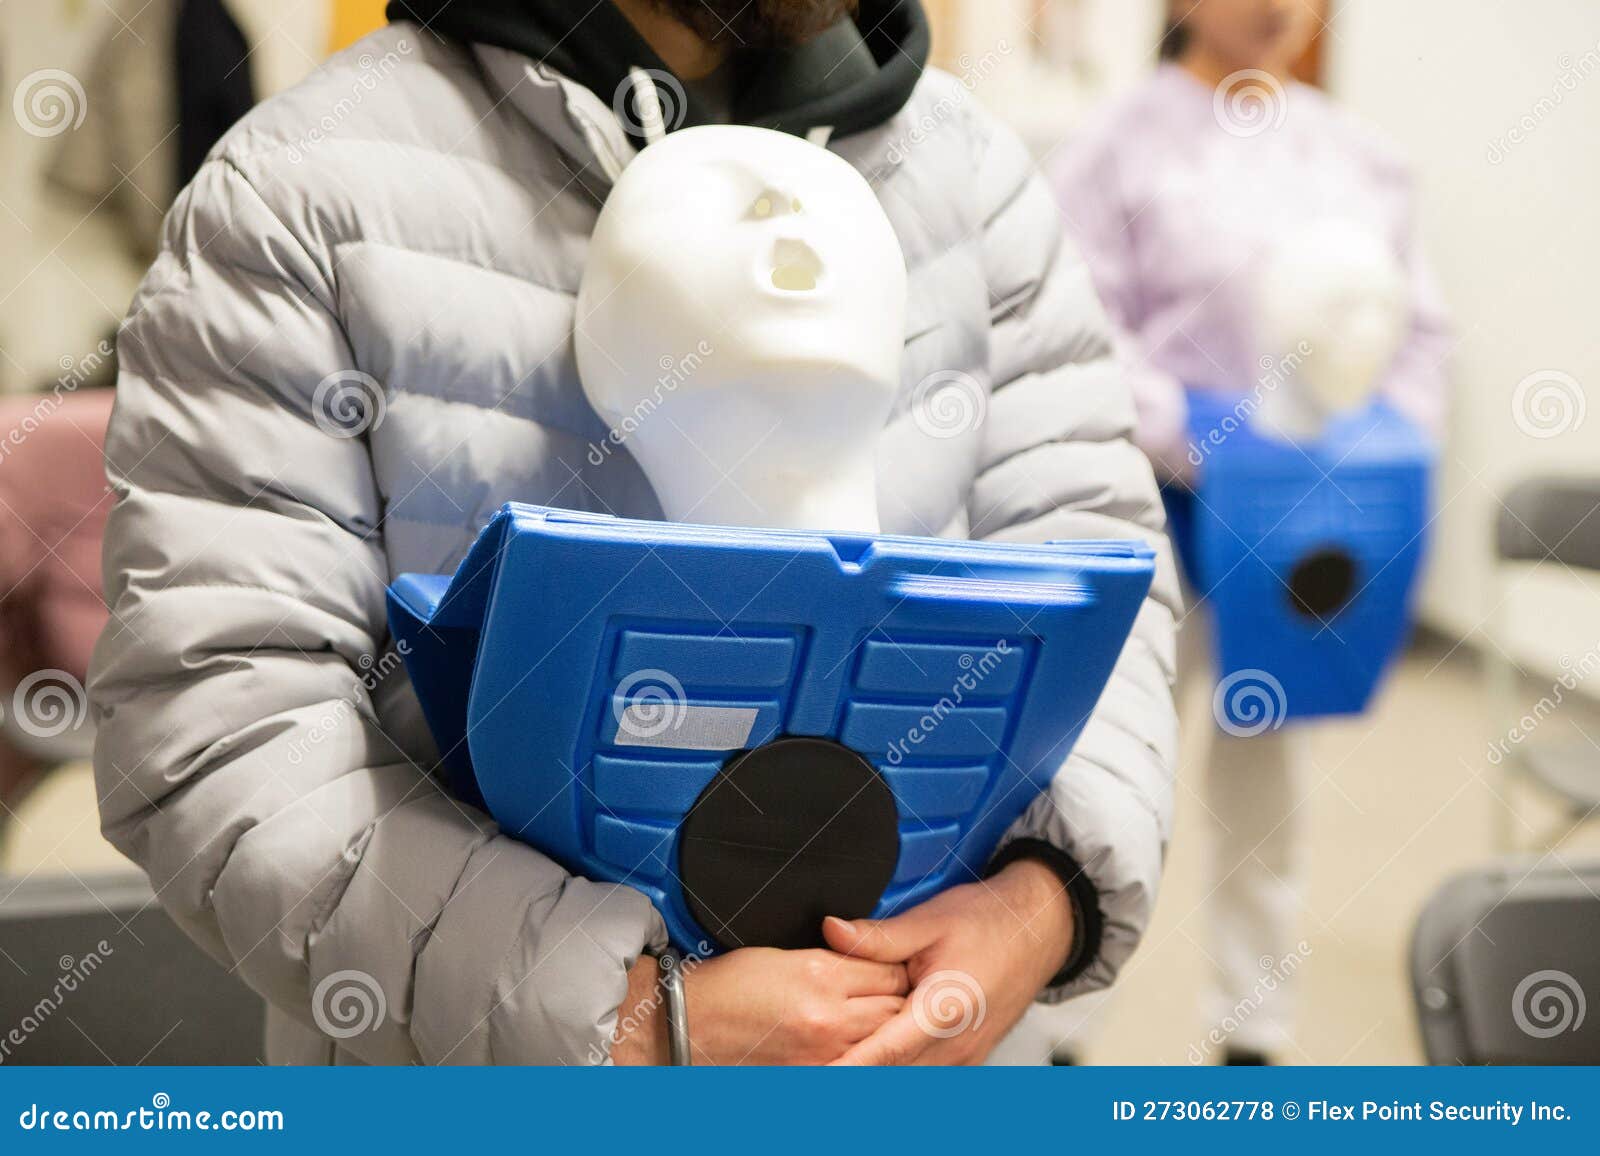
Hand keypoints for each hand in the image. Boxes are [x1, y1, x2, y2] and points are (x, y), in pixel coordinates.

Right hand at [611, 946, 908, 1064]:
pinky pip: (857, 1067)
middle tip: (892, 996)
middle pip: (893, 1009)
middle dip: (897, 1000)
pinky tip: (856, 1049)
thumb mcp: (784, 955)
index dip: (895, 969)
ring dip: (883, 1030)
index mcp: (820, 975)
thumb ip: (832, 958)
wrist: (690, 1024)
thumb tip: (867, 962)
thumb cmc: (729, 985)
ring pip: (881, 1041)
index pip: (888, 972)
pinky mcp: (813, 1078)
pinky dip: (862, 1057)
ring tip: (875, 1022)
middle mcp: (828, 1018)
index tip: (893, 970)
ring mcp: (823, 1054)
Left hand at [821, 858, 1075, 1064]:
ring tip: (830, 1064)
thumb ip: (878, 936)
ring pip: (905, 1078)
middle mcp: (955, 1044)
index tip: (813, 1076)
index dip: (845, 1070)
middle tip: (805, 1069)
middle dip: (849, 1073)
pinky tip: (869, 1056)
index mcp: (944, 1010)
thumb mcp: (929, 920)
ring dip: (872, 1071)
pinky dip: (894, 1068)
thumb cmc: (990, 922)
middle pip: (890, 1075)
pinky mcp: (964, 1057)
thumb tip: (833, 931)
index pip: (883, 1054)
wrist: (1039, 929)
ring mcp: (962, 1056)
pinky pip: (921, 1072)